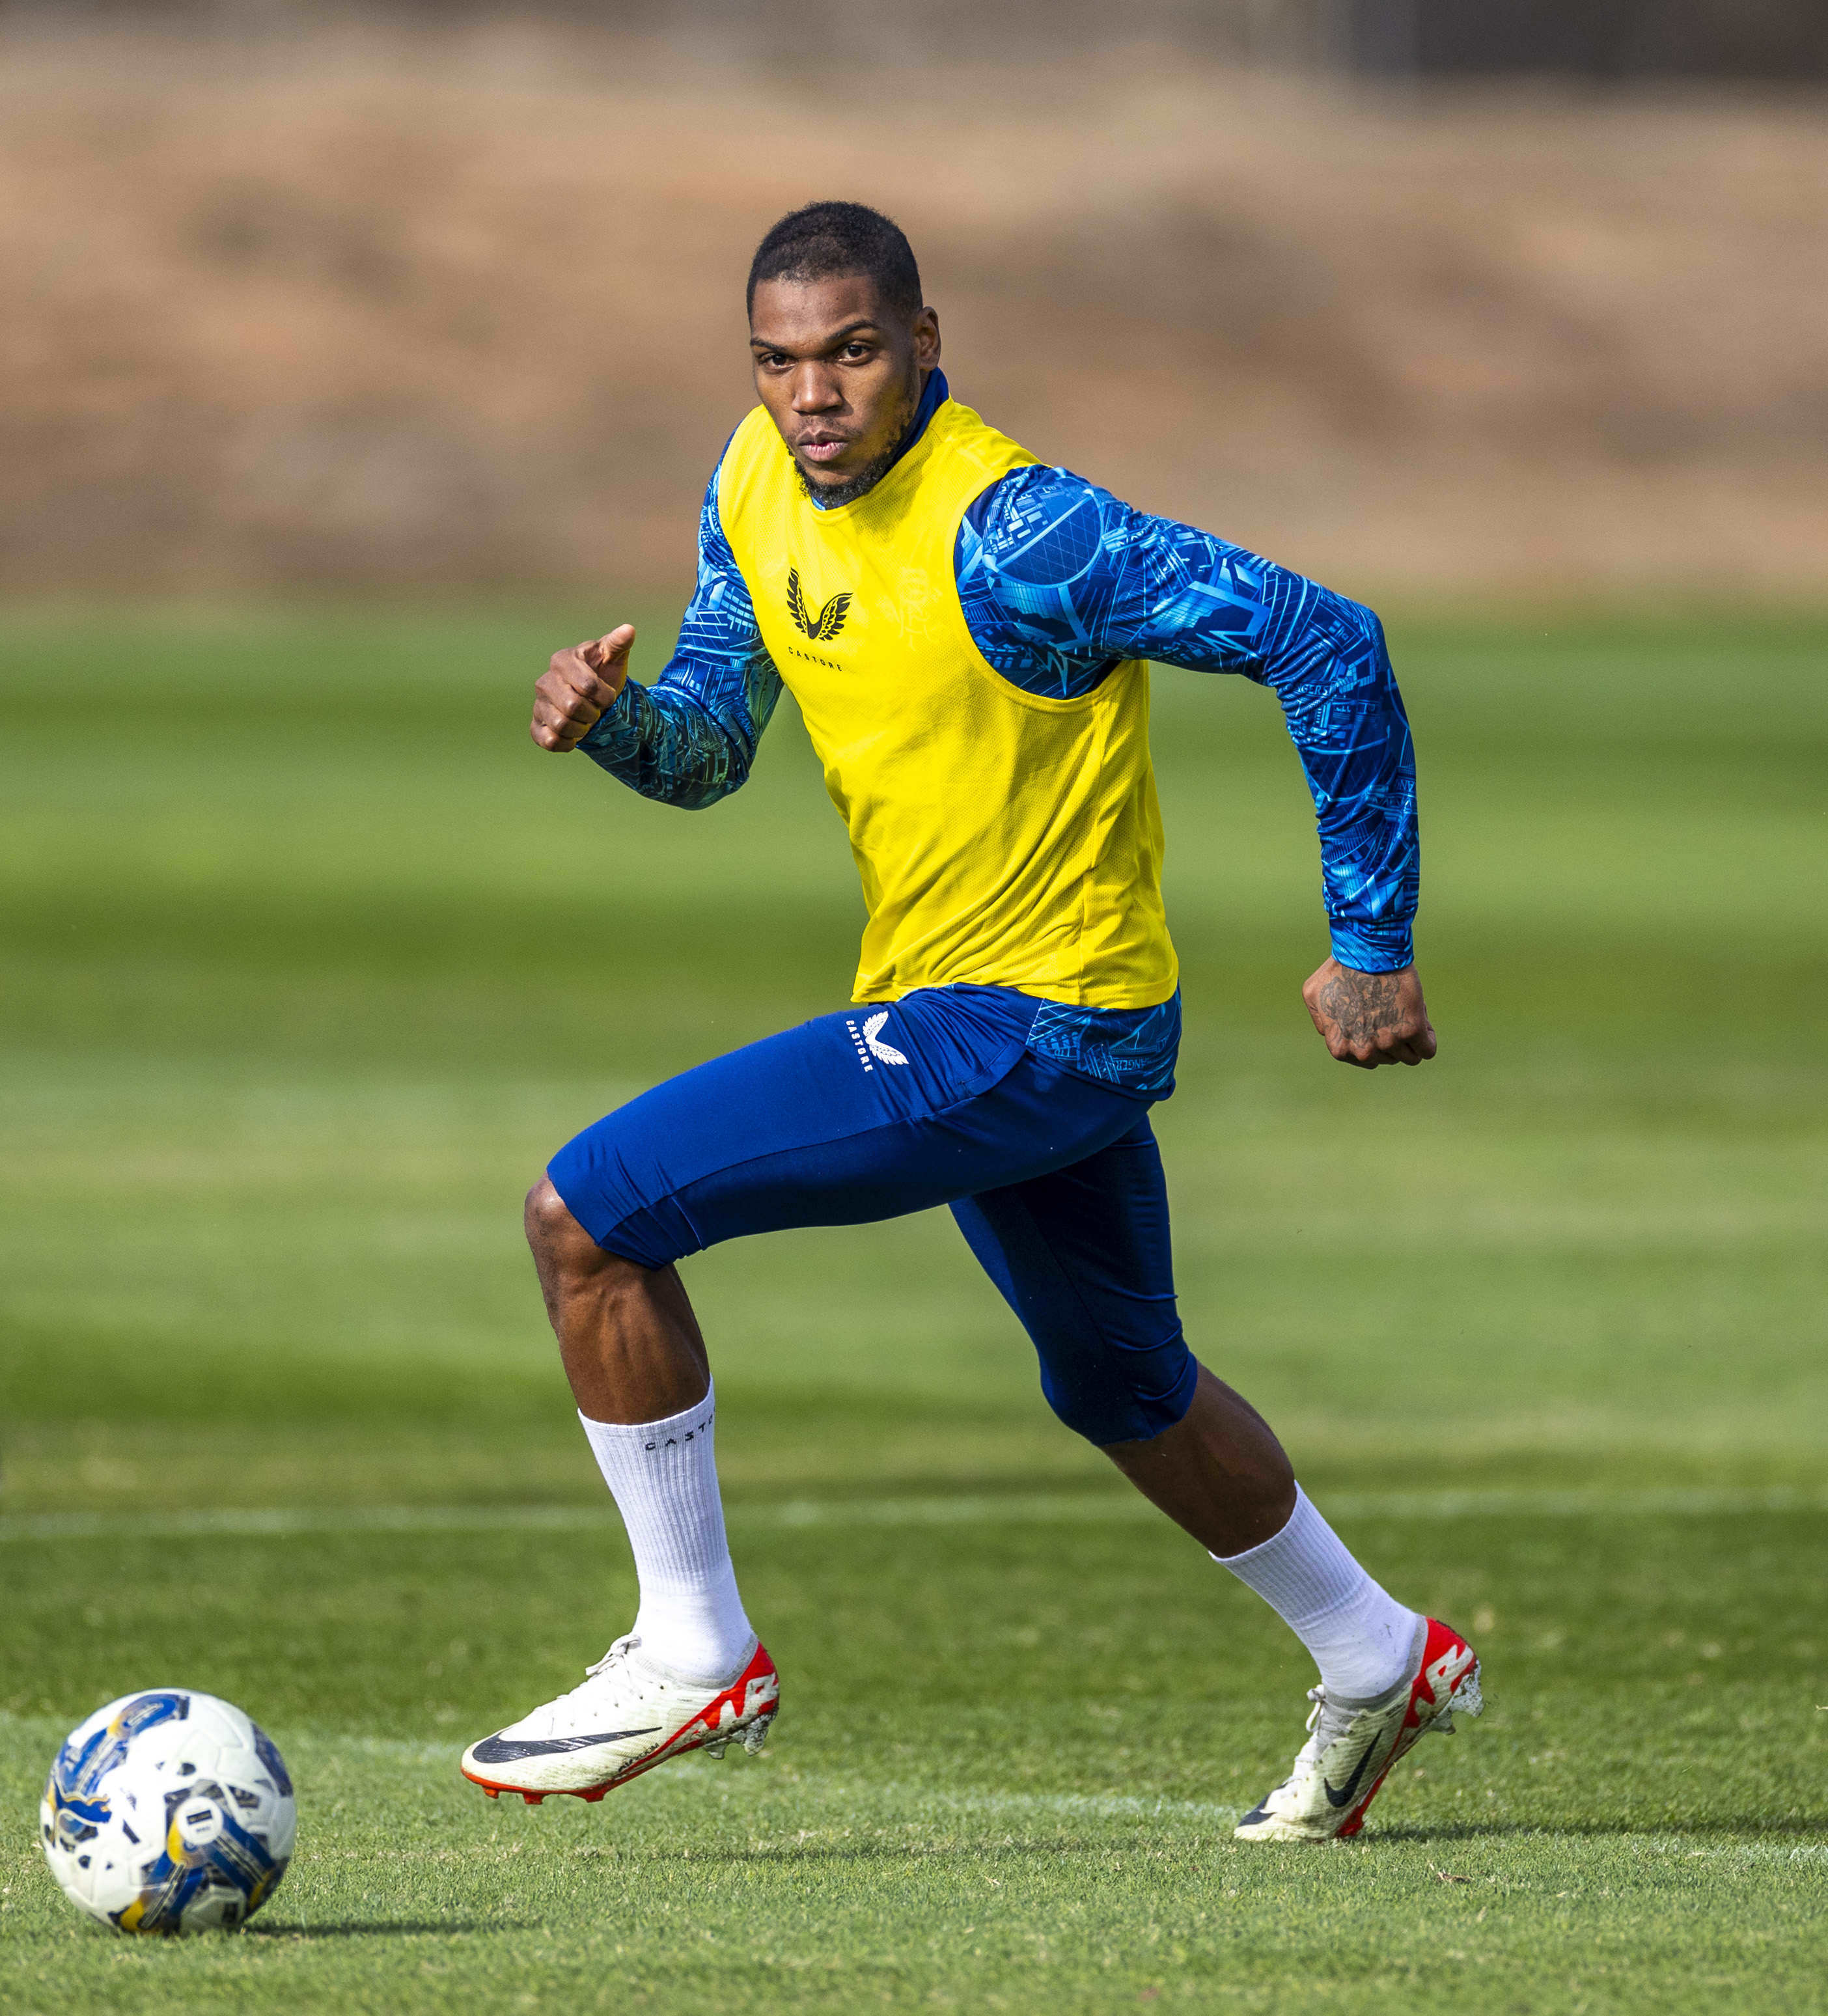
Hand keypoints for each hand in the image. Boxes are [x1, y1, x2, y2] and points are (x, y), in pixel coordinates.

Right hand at [530, 625, 634, 751]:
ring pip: (560, 725)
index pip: (587, 686)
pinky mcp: (537, 725)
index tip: (607, 695)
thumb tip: (629, 629)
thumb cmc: (604, 674)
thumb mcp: (613, 658)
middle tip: (595, 710)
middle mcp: (544, 681)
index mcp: (562, 660)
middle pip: (571, 706)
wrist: (594, 699)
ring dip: (581, 729)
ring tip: (584, 721)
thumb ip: (618, 644)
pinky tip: (574, 736)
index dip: (605, 696)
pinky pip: (548, 740)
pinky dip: (566, 743)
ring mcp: (539, 704)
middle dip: (592, 713)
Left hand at [1302, 958, 1436, 1068]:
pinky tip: (1420, 1016)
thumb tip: (1331, 1034)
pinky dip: (1428, 1037)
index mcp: (1340, 1049)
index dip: (1375, 1038)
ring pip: (1410, 1056)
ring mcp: (1388, 1042)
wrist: (1366, 952)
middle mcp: (1363, 1052)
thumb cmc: (1339, 968)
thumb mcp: (1314, 996)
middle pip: (1389, 1058)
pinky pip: (1428, 1049)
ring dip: (1410, 1037)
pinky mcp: (1412, 1030)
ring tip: (1403, 1010)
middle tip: (1389, 1010)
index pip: (1367, 1059)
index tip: (1376, 1019)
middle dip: (1392, 1037)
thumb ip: (1323, 1021)